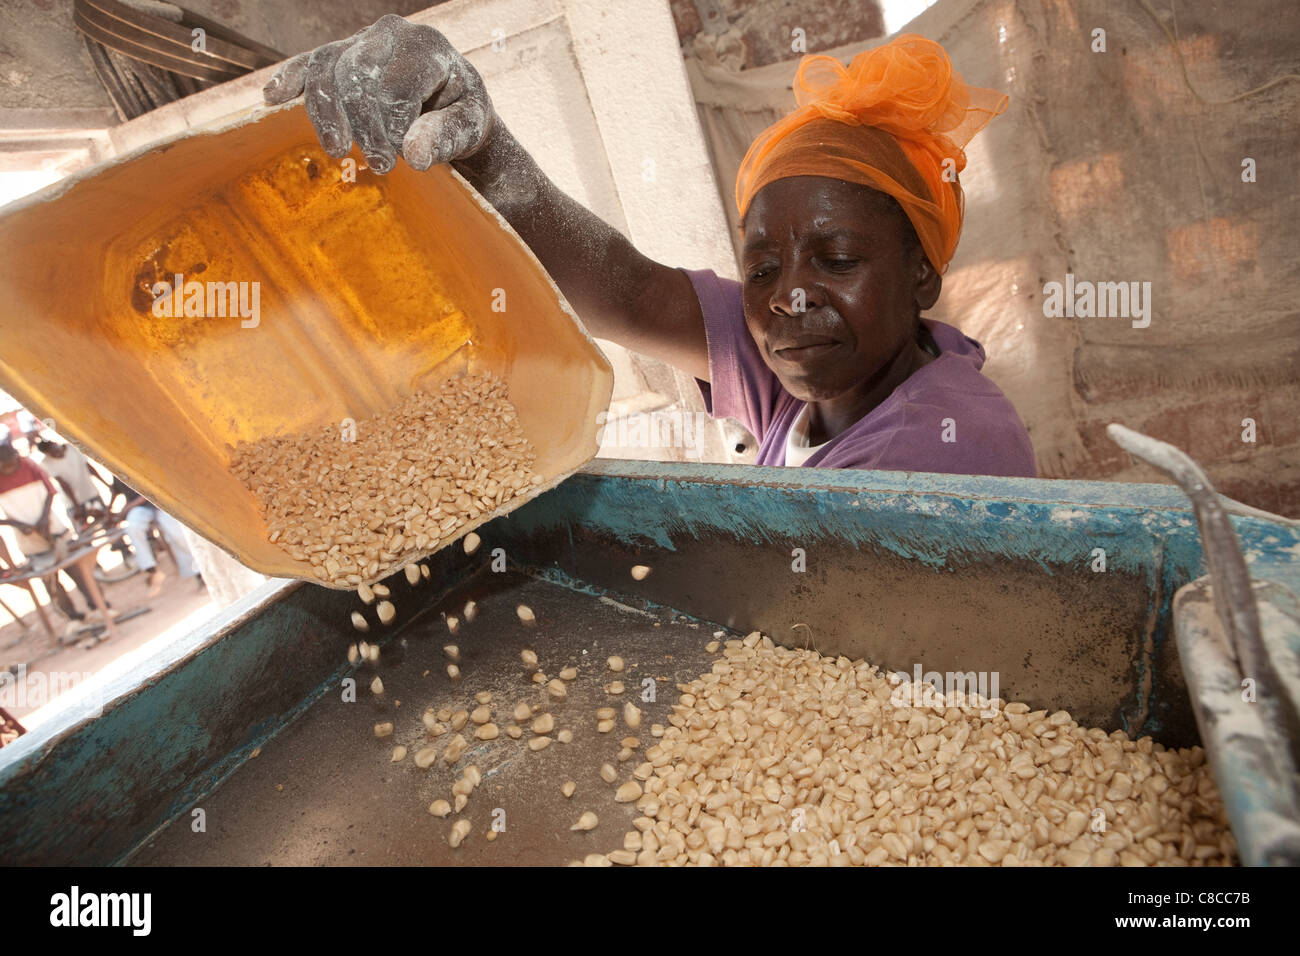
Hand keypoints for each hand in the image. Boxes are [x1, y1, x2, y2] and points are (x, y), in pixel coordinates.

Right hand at [263, 14, 495, 174]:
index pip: (396, 87)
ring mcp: (362, 40)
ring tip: (338, 150)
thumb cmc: (461, 114)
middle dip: (363, 126)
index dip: (392, 128)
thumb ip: (446, 137)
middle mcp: (392, 33)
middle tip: (380, 166)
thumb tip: (414, 155)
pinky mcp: (340, 54)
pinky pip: (309, 61)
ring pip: (327, 68)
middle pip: (357, 75)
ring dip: (326, 114)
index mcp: (427, 47)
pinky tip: (273, 97)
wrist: (452, 104)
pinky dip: (290, 77)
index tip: (400, 160)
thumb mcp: (468, 127)